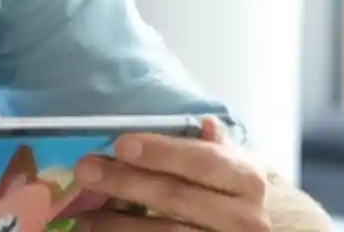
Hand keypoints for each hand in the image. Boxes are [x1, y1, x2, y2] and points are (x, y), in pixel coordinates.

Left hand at [73, 117, 269, 231]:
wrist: (260, 231)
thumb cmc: (236, 194)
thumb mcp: (235, 167)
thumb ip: (212, 146)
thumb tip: (205, 122)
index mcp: (245, 179)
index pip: (201, 161)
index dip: (161, 153)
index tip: (121, 145)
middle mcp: (242, 217)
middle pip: (175, 198)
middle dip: (126, 183)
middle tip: (86, 171)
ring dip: (119, 225)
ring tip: (83, 216)